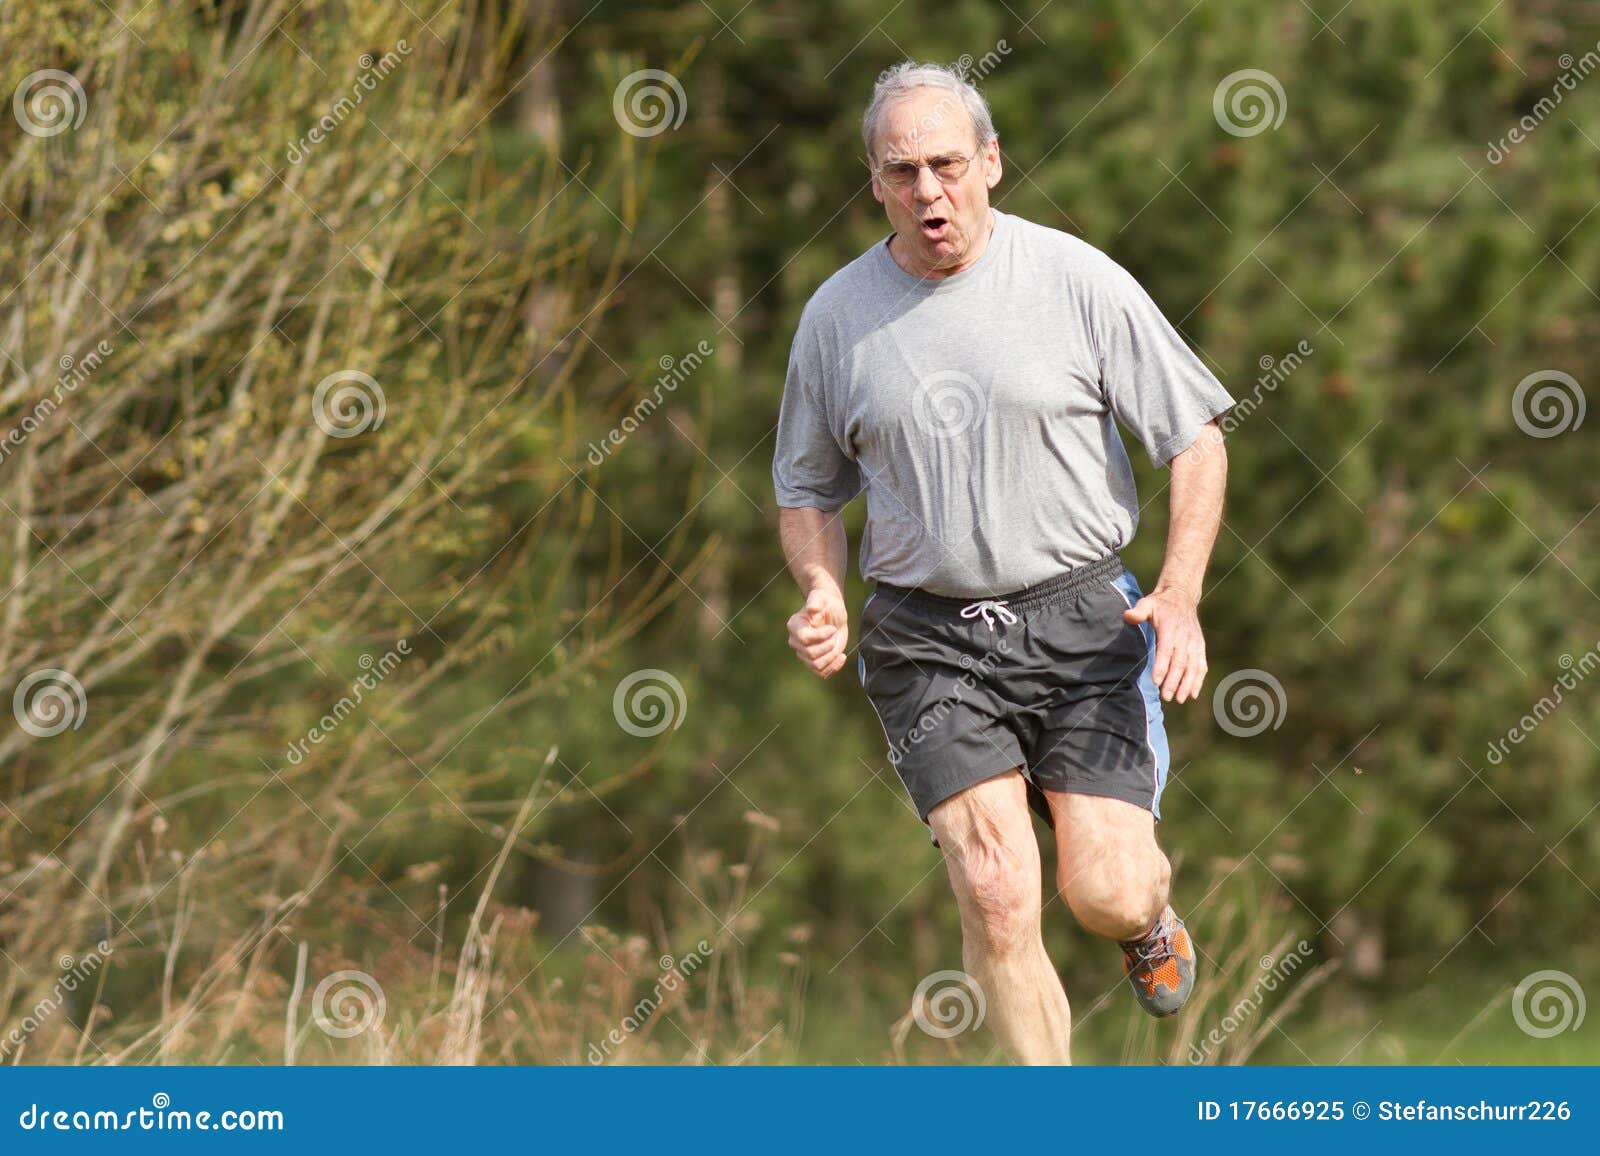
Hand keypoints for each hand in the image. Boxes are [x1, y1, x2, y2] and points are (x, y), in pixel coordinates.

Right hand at [787, 586, 848, 677]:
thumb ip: (815, 602)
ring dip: (831, 657)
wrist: (832, 611)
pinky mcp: (815, 660)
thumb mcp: (821, 598)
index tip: (832, 628)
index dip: (820, 636)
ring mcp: (804, 653)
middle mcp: (796, 641)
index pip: (803, 638)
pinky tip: (842, 657)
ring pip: (816, 665)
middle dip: (827, 646)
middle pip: (810, 654)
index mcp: (794, 626)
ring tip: (837, 644)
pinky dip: (833, 667)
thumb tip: (811, 609)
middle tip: (834, 635)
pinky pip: (821, 672)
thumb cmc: (825, 602)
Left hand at [1122, 584, 1206, 703]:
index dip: (1162, 666)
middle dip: (1173, 681)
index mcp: (1170, 628)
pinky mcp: (1200, 647)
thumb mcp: (1147, 603)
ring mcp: (1194, 643)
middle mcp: (1184, 637)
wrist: (1182, 596)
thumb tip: (1127, 616)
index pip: (1166, 650)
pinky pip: (1201, 665)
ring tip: (1180, 699)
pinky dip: (1198, 680)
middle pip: (1180, 662)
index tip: (1156, 682)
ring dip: (1187, 684)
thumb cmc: (1160, 604)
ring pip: (1192, 666)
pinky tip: (1193, 694)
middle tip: (1165, 697)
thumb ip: (1138, 611)